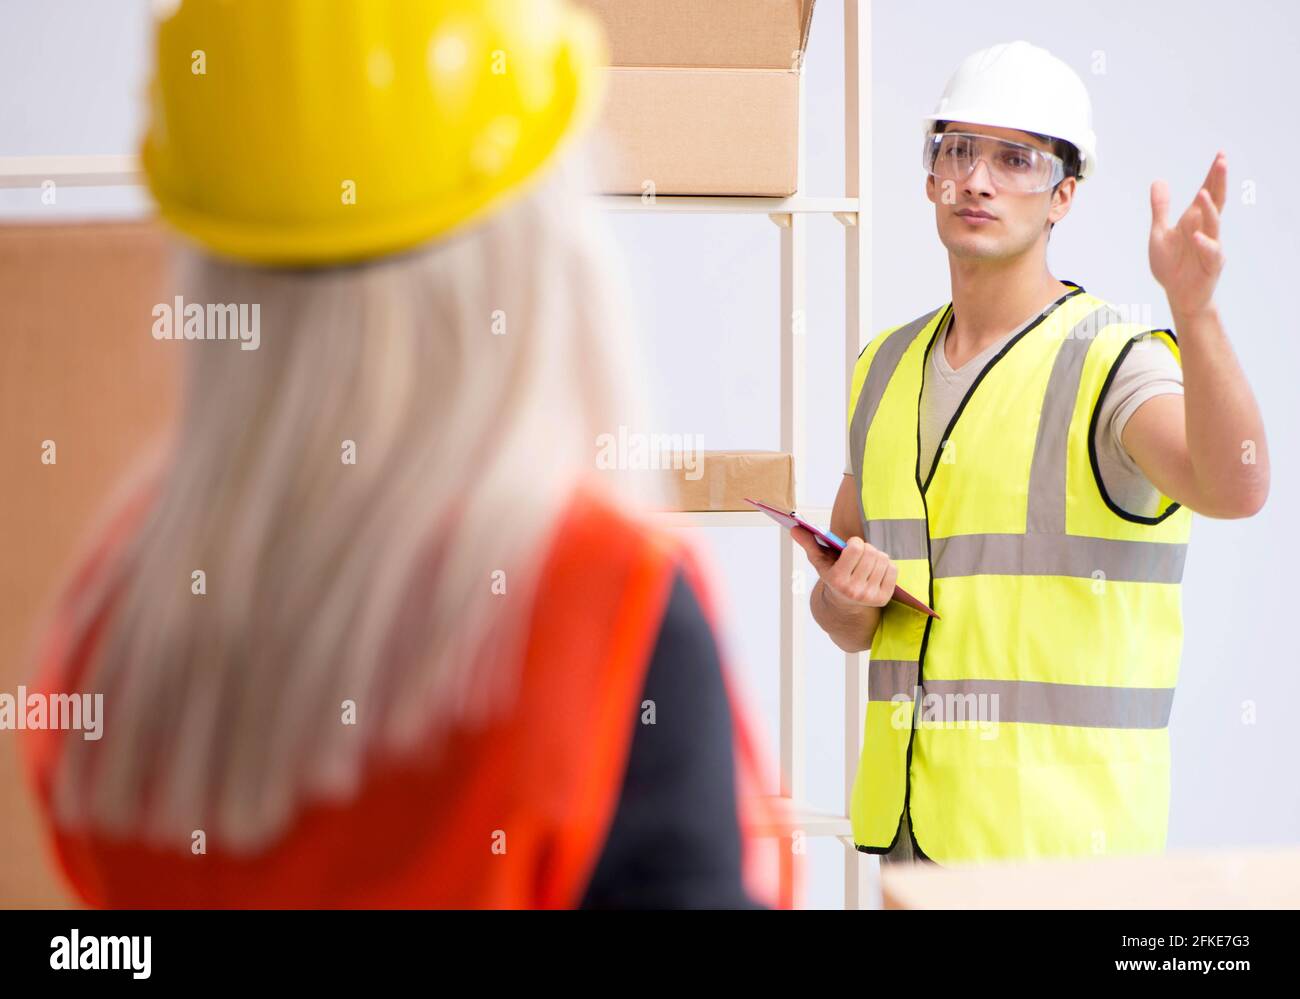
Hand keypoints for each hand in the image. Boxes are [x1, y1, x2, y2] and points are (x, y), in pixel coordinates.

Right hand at [791, 528, 897, 609]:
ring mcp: (869, 596)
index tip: (850, 546)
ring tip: (867, 563)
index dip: (855, 542)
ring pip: (883, 559)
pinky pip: (893, 570)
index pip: (856, 548)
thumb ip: (808, 543)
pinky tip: (875, 571)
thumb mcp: (819, 561)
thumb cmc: (833, 576)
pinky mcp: (883, 598)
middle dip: (866, 548)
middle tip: (860, 555)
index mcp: (837, 579)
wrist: (844, 605)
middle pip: (871, 552)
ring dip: (876, 556)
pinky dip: (886, 566)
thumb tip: (795, 528)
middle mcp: (853, 590)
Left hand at [1149, 151, 1226, 317]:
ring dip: (1209, 209)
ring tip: (1202, 193)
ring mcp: (1210, 246)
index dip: (1213, 176)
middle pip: (1216, 202)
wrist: (1178, 294)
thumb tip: (1159, 181)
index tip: (1220, 155)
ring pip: (1213, 225)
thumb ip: (1161, 208)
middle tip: (1221, 162)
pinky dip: (1204, 244)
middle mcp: (1205, 229)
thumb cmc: (1172, 264)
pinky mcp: (1211, 264)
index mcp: (1194, 220)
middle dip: (1218, 182)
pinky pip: (1210, 252)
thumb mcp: (1159, 233)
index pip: (1207, 193)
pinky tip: (1197, 237)